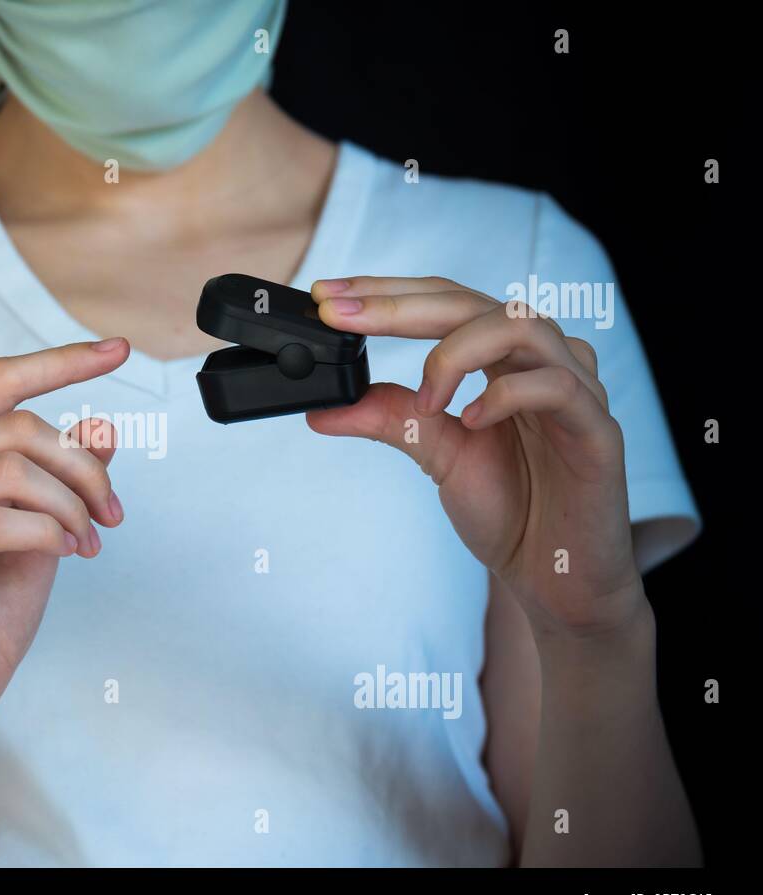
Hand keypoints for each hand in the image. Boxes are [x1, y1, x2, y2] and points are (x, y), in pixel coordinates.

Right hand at [0, 339, 128, 764]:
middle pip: (16, 428)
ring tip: (88, 541)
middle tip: (112, 514)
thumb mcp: (45, 528)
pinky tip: (64, 553)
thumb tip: (102, 426)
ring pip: (8, 470)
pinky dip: (45, 533)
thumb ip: (65, 478)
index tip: (119, 350)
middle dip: (83, 468)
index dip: (60, 361)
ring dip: (69, 505)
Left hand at [306, 277, 648, 642]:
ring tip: (425, 397)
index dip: (385, 292)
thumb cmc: (510, 507)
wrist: (557, 576)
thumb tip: (323, 408)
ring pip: (522, 326)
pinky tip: (470, 420)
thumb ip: (389, 419)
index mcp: (501, 358)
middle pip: (473, 302)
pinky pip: (557, 387)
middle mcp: (539, 361)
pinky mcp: (598, 431)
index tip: (325, 296)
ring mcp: (575, 390)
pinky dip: (505, 396)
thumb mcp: (433, 454)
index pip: (443, 302)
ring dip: (456, 352)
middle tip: (341, 314)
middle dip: (398, 306)